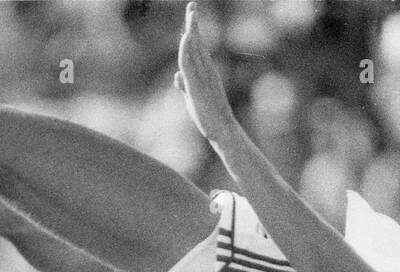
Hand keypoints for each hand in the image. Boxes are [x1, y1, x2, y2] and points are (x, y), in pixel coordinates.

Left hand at [175, 3, 236, 142]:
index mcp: (206, 72)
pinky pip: (191, 64)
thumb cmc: (209, 116)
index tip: (192, 15)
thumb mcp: (193, 98)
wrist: (222, 130)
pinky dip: (187, 49)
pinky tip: (185, 38)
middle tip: (192, 5)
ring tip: (190, 13)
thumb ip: (185, 85)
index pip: (198, 47)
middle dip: (194, 23)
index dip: (193, 31)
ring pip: (195, 49)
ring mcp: (203, 77)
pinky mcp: (198, 85)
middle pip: (197, 42)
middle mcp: (206, 70)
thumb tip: (177, 76)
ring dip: (192, 30)